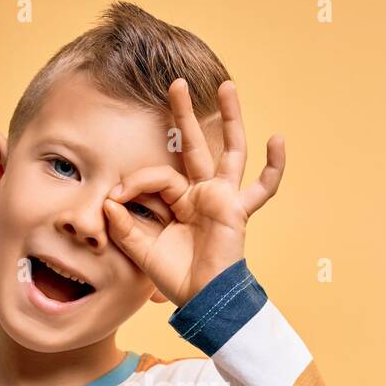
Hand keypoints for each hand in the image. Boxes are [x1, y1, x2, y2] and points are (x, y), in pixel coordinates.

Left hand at [102, 78, 284, 307]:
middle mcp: (202, 195)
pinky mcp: (236, 209)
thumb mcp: (142, 251)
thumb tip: (107, 202)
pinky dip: (274, 167)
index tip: (115, 198)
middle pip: (194, 146)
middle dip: (184, 115)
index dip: (135, 182)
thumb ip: (125, 227)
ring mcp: (222, 199)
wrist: (202, 301)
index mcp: (180, 203)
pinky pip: (262, 188)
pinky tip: (278, 140)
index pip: (157, 176)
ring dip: (230, 118)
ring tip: (227, 85)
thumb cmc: (177, 279)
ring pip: (229, 151)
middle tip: (175, 83)